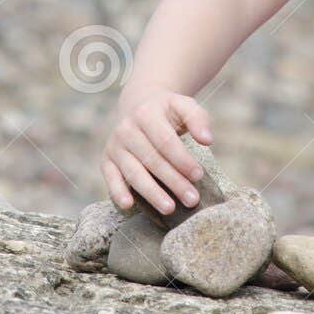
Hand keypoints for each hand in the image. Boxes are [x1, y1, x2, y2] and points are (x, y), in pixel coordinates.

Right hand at [99, 88, 212, 216]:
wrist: (138, 105)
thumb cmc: (167, 111)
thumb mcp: (184, 106)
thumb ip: (198, 119)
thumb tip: (207, 140)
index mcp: (146, 114)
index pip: (165, 141)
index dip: (182, 160)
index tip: (198, 175)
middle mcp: (126, 129)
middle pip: (152, 160)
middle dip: (173, 181)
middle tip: (192, 199)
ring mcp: (115, 145)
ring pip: (133, 172)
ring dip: (152, 193)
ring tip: (170, 208)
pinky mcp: (106, 160)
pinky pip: (111, 178)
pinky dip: (117, 192)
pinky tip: (129, 205)